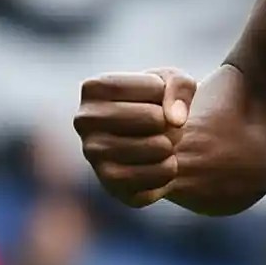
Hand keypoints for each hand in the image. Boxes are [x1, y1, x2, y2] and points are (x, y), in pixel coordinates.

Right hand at [74, 68, 196, 207]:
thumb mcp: (174, 80)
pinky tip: (159, 162)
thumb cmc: (160, 102)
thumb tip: (175, 120)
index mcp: (94, 88)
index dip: (168, 92)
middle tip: (164, 125)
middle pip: (153, 118)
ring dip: (172, 145)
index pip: (154, 87)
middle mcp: (85, 120)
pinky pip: (159, 175)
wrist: (156, 139)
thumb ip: (180, 86)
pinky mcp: (110, 183)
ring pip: (158, 148)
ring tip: (162, 142)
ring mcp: (93, 153)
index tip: (157, 97)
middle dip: (171, 122)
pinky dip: (170, 168)